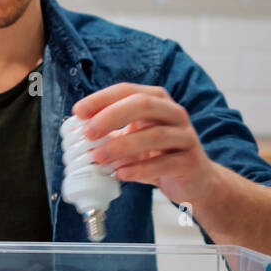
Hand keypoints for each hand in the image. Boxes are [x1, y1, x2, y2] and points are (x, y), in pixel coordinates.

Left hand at [72, 83, 221, 208]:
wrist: (195, 181)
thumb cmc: (159, 155)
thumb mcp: (132, 139)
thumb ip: (109, 134)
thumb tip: (75, 133)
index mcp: (157, 101)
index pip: (127, 90)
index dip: (101, 99)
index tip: (78, 111)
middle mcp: (174, 113)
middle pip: (143, 104)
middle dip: (111, 116)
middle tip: (88, 133)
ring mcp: (185, 137)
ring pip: (154, 135)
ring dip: (121, 146)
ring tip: (98, 157)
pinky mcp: (191, 162)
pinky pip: (164, 163)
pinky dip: (139, 169)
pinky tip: (121, 174)